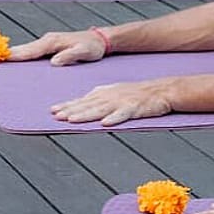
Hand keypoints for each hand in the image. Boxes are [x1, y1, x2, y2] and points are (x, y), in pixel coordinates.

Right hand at [8, 30, 107, 65]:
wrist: (100, 40)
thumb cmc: (92, 47)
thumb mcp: (84, 52)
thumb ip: (69, 56)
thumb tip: (54, 62)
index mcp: (51, 42)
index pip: (29, 51)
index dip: (13, 55)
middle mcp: (46, 40)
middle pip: (21, 48)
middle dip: (4, 53)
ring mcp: (46, 42)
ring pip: (24, 49)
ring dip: (9, 54)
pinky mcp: (48, 46)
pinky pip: (30, 51)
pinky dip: (18, 54)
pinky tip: (11, 60)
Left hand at [49, 79, 174, 125]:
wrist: (160, 90)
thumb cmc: (135, 93)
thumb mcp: (113, 92)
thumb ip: (97, 99)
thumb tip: (78, 106)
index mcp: (104, 93)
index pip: (82, 100)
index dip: (67, 106)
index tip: (53, 111)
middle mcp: (109, 96)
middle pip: (87, 105)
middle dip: (71, 111)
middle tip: (56, 116)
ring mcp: (121, 102)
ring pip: (100, 110)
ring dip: (85, 115)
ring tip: (73, 120)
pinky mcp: (134, 108)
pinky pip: (122, 115)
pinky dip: (113, 118)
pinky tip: (105, 123)